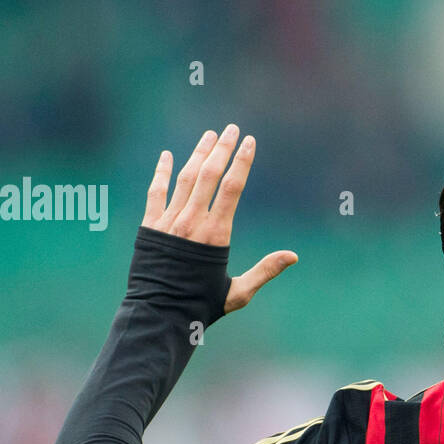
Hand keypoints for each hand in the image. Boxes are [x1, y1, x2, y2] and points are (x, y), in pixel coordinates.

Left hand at [142, 125, 297, 313]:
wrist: (158, 314)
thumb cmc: (201, 307)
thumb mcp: (238, 293)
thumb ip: (265, 271)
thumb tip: (293, 257)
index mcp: (216, 235)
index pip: (232, 188)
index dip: (242, 162)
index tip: (249, 141)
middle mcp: (192, 222)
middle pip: (209, 175)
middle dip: (222, 149)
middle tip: (231, 129)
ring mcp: (168, 222)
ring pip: (185, 179)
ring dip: (198, 154)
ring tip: (209, 135)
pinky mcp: (149, 227)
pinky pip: (156, 192)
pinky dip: (161, 172)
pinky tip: (167, 156)